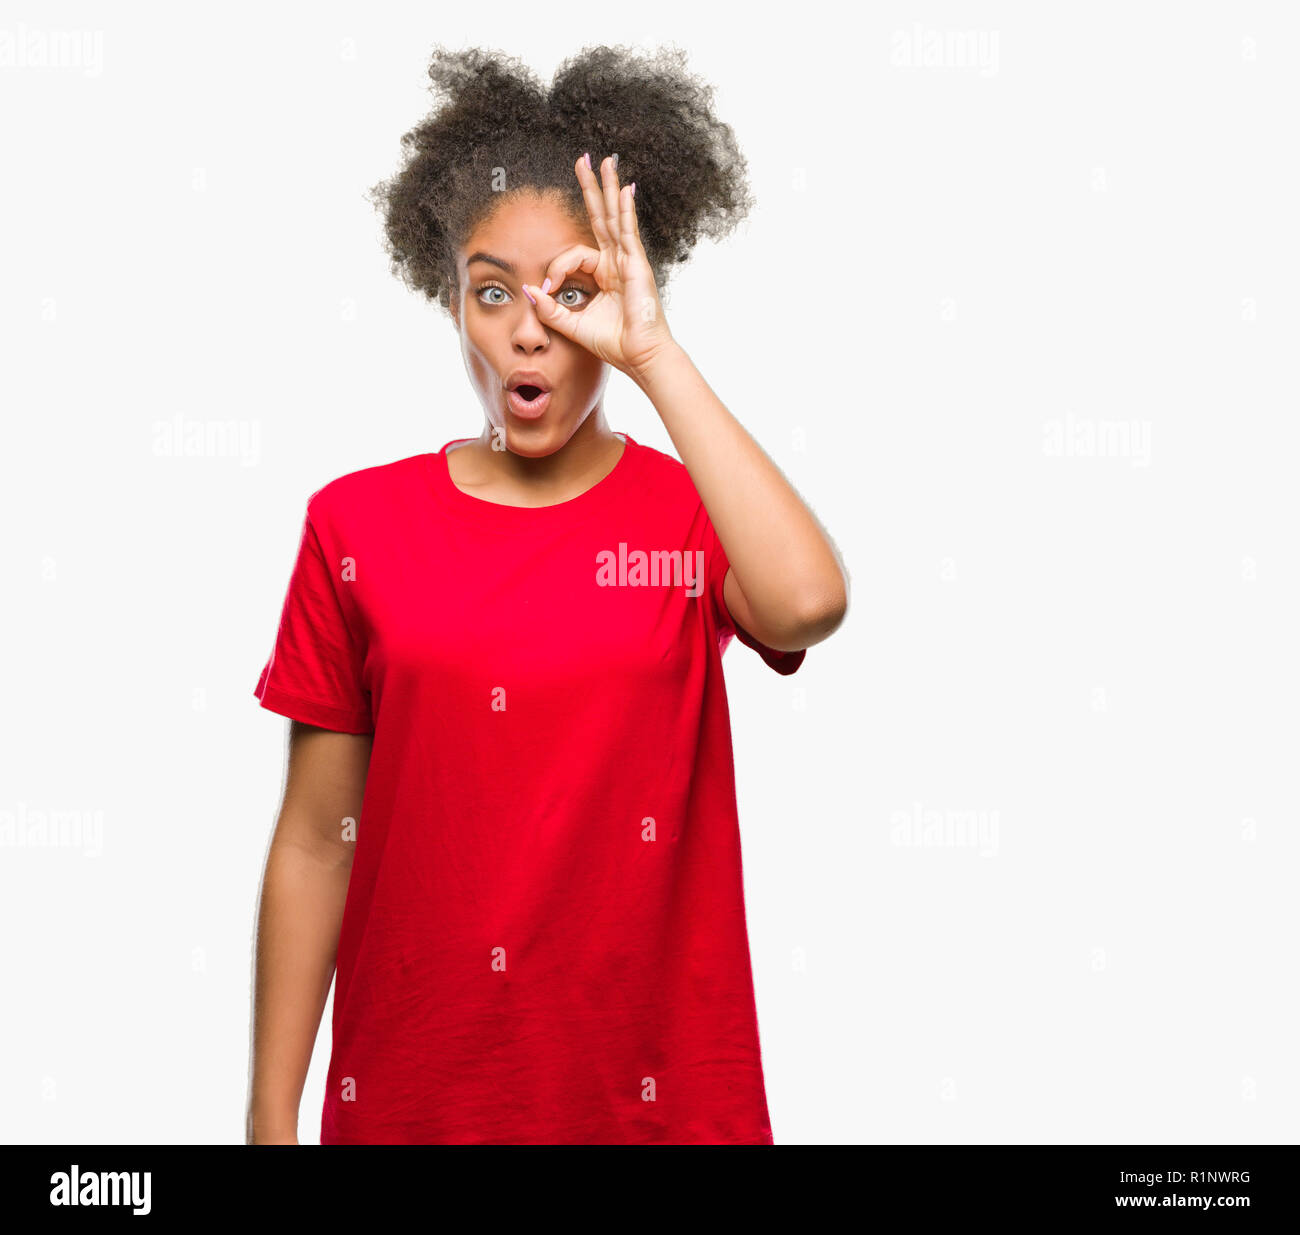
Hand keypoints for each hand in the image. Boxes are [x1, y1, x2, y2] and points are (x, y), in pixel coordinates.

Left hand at [522, 154, 676, 383]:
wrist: (639, 357)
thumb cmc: (613, 344)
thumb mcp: (572, 324)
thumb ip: (550, 309)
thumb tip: (528, 290)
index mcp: (604, 275)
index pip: (574, 255)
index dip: (556, 268)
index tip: (546, 290)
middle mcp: (617, 263)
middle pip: (600, 218)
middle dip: (591, 189)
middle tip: (583, 160)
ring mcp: (629, 261)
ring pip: (615, 217)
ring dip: (609, 188)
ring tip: (605, 161)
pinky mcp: (637, 266)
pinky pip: (628, 232)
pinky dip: (625, 209)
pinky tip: (623, 188)